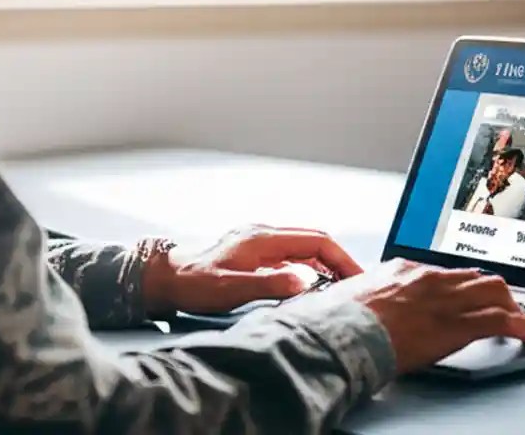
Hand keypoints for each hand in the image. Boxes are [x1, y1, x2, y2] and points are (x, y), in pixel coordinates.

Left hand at [143, 225, 363, 314]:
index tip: (358, 278)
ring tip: (339, 289)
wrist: (166, 278)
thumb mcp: (231, 289)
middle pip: (314, 242)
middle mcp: (264, 235)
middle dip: (339, 262)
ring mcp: (258, 242)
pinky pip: (291, 256)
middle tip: (356, 286)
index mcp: (263, 238)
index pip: (317, 240)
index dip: (342, 258)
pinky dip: (308, 268)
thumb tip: (305, 280)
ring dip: (324, 266)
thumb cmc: (194, 284)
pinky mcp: (253, 253)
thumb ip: (268, 284)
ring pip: (303, 249)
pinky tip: (310, 286)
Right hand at [310, 259, 524, 373]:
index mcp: (401, 270)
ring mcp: (444, 300)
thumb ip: (362, 299)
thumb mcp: (348, 299)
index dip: (458, 286)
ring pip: (493, 291)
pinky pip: (498, 320)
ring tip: (516, 319)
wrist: (341, 335)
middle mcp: (428, 278)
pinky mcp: (456, 325)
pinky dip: (517, 325)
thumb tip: (352, 305)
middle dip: (490, 291)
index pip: (442, 273)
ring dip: (509, 305)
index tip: (462, 296)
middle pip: (473, 276)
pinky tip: (524, 333)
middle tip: (499, 305)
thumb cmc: (337, 321)